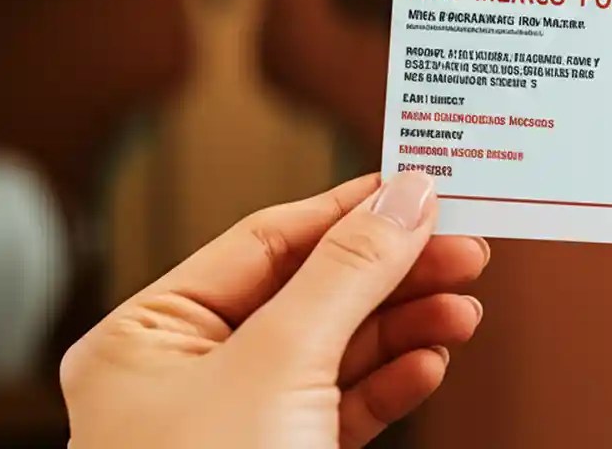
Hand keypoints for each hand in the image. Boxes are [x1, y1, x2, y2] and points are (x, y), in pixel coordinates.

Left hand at [61, 172, 487, 448]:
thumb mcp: (278, 366)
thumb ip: (347, 273)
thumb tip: (404, 198)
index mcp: (148, 337)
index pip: (265, 241)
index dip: (348, 210)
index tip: (417, 186)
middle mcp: (190, 375)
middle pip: (314, 293)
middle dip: (395, 272)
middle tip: (464, 246)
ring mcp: (240, 424)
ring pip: (340, 349)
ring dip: (408, 325)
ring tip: (463, 305)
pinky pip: (348, 405)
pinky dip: (395, 382)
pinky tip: (431, 361)